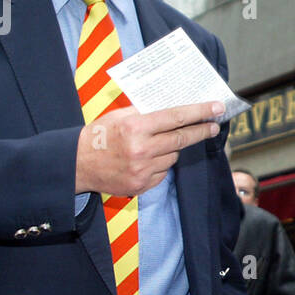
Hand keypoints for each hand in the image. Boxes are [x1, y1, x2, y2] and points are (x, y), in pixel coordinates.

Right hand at [75, 102, 222, 196]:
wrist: (77, 164)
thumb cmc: (98, 136)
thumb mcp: (119, 116)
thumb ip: (146, 113)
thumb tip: (176, 109)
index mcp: (135, 126)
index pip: (176, 117)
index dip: (200, 112)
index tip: (217, 108)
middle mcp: (141, 149)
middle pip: (182, 138)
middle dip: (202, 131)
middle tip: (214, 125)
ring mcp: (142, 170)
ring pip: (173, 156)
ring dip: (172, 148)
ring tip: (157, 144)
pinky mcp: (141, 185)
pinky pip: (162, 172)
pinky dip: (160, 164)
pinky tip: (147, 160)